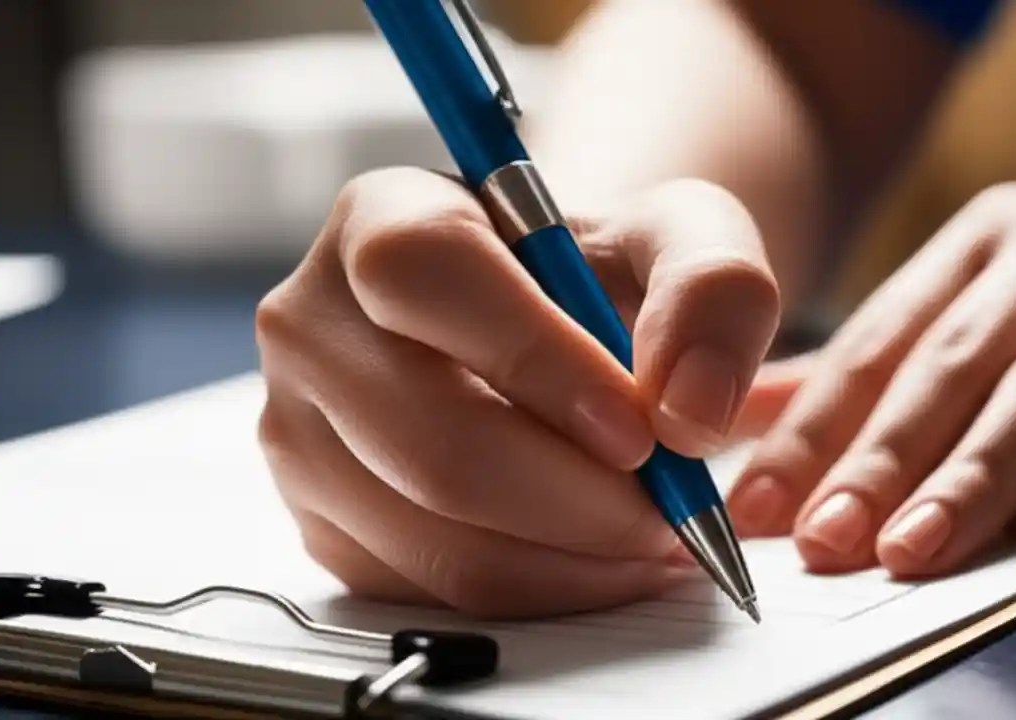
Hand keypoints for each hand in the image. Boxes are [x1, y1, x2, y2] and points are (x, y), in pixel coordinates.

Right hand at [255, 169, 781, 616]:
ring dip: (576, 556)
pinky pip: (436, 591)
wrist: (536, 326)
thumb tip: (692, 410)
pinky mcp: (323, 523)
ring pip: (439, 537)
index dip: (537, 360)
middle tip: (669, 508)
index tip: (637, 429)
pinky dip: (543, 588)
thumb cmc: (592, 275)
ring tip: (651, 529)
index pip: (426, 276)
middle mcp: (316, 325)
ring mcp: (302, 434)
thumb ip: (713, 287)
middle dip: (580, 498)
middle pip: (433, 439)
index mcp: (382, 221)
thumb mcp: (676, 236)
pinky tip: (596, 551)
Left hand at [727, 144, 1015, 576]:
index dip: (812, 424)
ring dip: (973, 475)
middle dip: (876, 457)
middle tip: (819, 538)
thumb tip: (767, 411)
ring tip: (908, 549)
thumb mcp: (998, 274)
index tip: (756, 502)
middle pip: (950, 361)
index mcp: (984, 237)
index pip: (880, 337)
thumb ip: (893, 345)